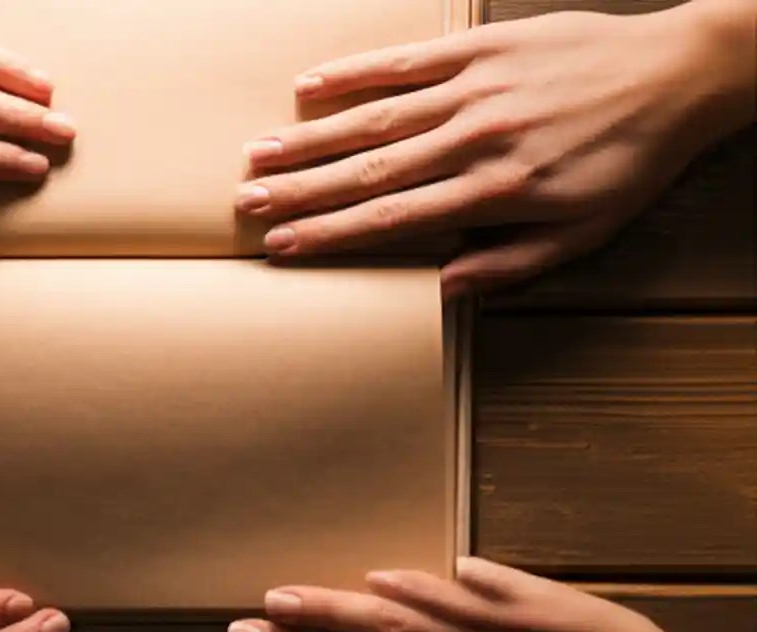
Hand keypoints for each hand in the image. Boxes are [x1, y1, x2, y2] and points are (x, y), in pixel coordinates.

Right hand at [237, 0, 754, 296]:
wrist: (677, 77)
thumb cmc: (629, 163)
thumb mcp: (582, 234)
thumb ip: (508, 264)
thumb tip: (442, 288)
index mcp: (496, 192)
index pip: (394, 218)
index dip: (333, 234)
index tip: (284, 245)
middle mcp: (475, 140)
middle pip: (370, 170)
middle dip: (303, 190)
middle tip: (248, 201)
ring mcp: (474, 90)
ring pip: (376, 118)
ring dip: (312, 138)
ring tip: (259, 153)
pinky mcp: (481, 48)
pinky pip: (405, 61)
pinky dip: (355, 72)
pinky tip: (309, 85)